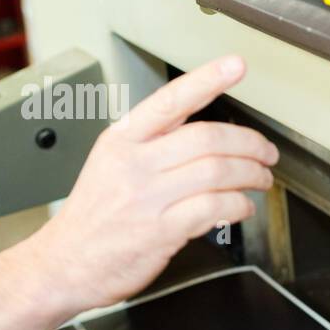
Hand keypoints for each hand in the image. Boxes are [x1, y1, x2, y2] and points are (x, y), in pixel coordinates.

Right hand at [27, 55, 276, 315]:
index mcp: (121, 140)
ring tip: (260, 180)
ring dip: (250, 175)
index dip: (207, 79)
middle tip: (266, 152)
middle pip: (207, 138)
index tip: (236, 65)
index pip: (170, 100)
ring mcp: (147, 197)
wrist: (63, 264)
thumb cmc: (92, 218)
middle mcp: (134, 164)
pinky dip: (238, 205)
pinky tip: (241, 207)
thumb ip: (151, 146)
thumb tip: (206, 138)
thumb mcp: (109, 164)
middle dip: (249, 144)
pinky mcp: (160, 231)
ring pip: (217, 172)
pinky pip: (214, 208)